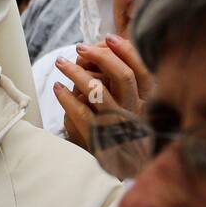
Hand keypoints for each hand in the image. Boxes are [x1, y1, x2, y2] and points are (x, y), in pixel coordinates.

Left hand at [53, 33, 154, 154]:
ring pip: (98, 91)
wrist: (117, 169)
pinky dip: (65, 97)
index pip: (143, 70)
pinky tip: (57, 88)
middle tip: (81, 46)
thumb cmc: (117, 128)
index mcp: (147, 102)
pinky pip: (80, 112)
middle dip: (101, 56)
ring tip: (61, 63)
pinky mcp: (98, 139)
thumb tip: (103, 47)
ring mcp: (117, 126)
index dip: (127, 51)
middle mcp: (135, 113)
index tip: (109, 37)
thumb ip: (118, 79)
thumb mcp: (125, 104)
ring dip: (76, 72)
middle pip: (123, 76)